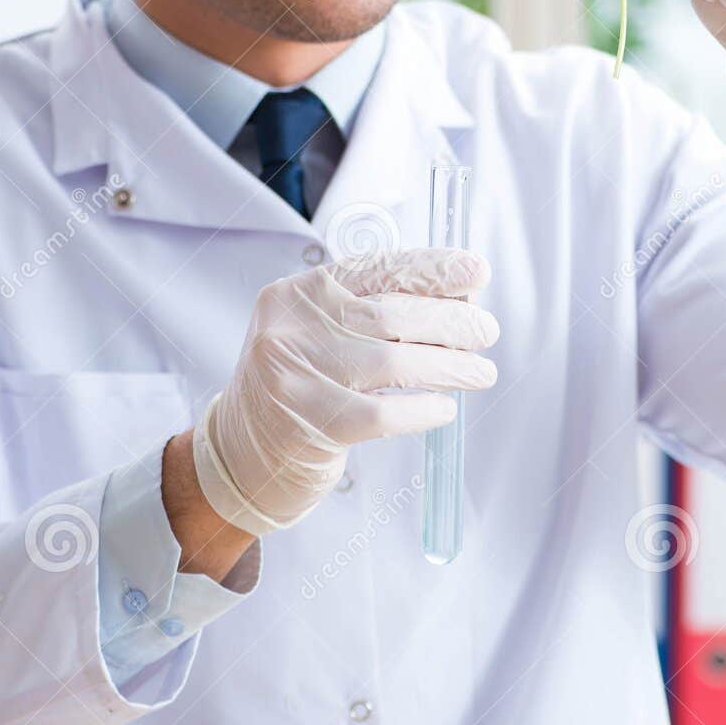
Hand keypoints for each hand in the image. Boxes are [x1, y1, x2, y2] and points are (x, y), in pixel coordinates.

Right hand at [191, 248, 497, 537]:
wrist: (239, 456)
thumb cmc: (298, 387)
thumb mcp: (321, 333)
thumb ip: (374, 312)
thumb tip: (457, 299)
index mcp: (300, 292)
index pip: (377, 268)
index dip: (432, 269)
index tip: (476, 272)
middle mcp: (293, 326)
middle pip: (392, 314)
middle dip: (451, 322)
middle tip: (486, 332)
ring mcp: (296, 374)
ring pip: (395, 362)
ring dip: (450, 366)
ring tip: (481, 372)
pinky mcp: (308, 423)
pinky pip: (384, 413)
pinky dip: (423, 410)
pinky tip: (444, 408)